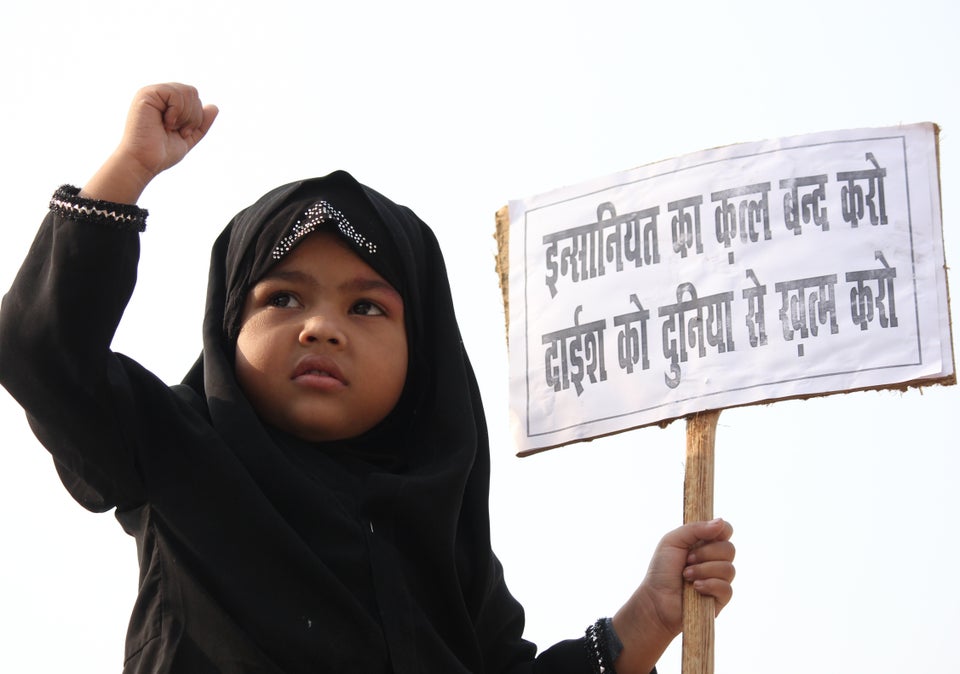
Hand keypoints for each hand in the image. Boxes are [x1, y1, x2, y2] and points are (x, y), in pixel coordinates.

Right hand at [81, 83, 217, 203]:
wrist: (144, 162)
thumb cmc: (162, 153)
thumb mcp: (188, 137)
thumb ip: (201, 123)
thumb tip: (214, 106)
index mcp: (167, 103)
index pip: (194, 97)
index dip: (196, 117)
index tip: (183, 133)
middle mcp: (159, 95)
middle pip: (192, 92)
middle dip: (193, 116)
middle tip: (178, 131)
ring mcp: (152, 93)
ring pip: (187, 91)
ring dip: (186, 115)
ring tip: (171, 127)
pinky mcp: (147, 94)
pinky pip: (175, 93)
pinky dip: (177, 111)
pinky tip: (166, 122)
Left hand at [611, 519, 734, 673]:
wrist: (656, 599)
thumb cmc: (662, 570)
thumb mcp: (673, 541)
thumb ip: (695, 529)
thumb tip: (721, 522)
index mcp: (704, 543)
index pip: (726, 530)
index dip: (722, 530)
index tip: (708, 535)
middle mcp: (715, 560)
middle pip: (729, 549)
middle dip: (706, 554)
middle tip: (687, 560)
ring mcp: (719, 579)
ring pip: (728, 569)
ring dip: (703, 570)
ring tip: (686, 576)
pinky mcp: (720, 599)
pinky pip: (727, 588)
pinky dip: (709, 585)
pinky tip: (695, 588)